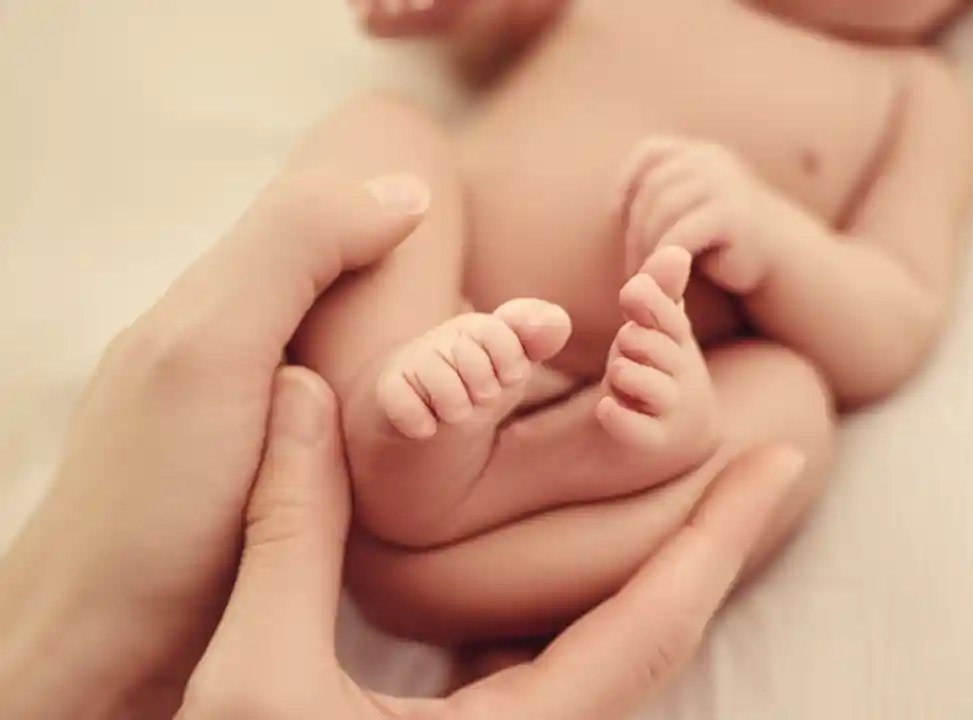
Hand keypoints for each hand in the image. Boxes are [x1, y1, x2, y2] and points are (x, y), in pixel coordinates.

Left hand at [0, 171, 430, 717]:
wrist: (109, 654)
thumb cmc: (154, 506)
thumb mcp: (214, 348)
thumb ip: (293, 251)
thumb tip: (404, 192)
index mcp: (214, 305)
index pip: (319, 222)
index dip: (393, 222)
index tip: (465, 251)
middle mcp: (235, 354)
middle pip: (345, 292)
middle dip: (416, 299)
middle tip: (498, 328)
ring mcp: (259, 425)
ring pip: (359, 363)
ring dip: (418, 364)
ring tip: (479, 377)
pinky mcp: (283, 486)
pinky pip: (357, 428)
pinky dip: (400, 421)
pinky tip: (427, 438)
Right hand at [180, 366, 803, 718]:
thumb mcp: (253, 678)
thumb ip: (288, 534)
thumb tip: (302, 398)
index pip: (652, 625)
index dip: (720, 536)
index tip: (781, 460)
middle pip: (652, 637)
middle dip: (705, 546)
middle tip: (755, 462)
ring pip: (609, 656)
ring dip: (647, 575)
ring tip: (673, 499)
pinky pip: (556, 671)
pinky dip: (575, 610)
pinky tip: (553, 570)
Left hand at [616, 136, 786, 293]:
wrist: (782, 260)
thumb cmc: (728, 241)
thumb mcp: (695, 208)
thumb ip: (665, 196)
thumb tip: (612, 205)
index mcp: (701, 153)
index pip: (653, 152)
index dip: (626, 177)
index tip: (613, 212)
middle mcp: (711, 161)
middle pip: (651, 190)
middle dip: (635, 232)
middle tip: (632, 269)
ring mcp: (722, 184)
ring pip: (660, 213)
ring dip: (646, 249)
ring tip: (646, 278)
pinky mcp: (729, 214)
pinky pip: (679, 235)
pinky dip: (663, 259)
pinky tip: (666, 280)